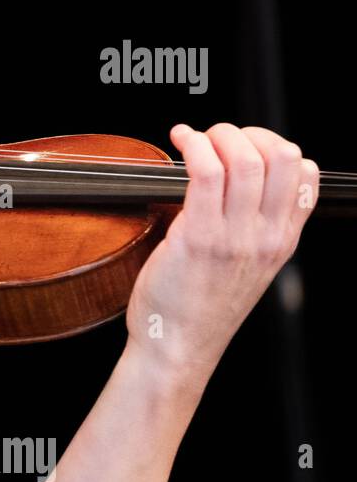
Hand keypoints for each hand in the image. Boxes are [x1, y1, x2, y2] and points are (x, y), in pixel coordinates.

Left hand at [125, 122, 319, 378]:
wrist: (176, 348)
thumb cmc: (197, 309)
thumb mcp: (244, 269)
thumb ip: (252, 231)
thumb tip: (236, 187)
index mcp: (280, 242)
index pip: (305, 177)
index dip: (276, 147)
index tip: (245, 145)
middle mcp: (265, 237)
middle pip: (282, 158)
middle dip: (248, 133)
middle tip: (217, 136)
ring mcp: (234, 237)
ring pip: (245, 159)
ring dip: (218, 133)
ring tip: (196, 137)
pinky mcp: (198, 237)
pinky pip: (205, 172)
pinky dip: (193, 144)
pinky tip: (180, 139)